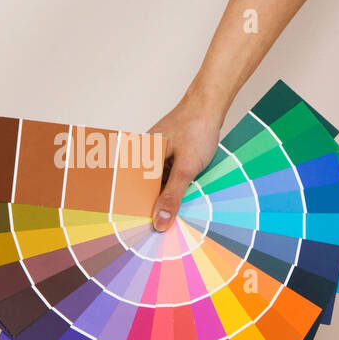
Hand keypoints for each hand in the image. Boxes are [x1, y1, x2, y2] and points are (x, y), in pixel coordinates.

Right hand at [148, 94, 224, 231]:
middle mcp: (140, 157)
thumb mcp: (186, 169)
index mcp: (137, 158)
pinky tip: (181, 199)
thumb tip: (160, 221)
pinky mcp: (165, 157)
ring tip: (169, 218)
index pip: (130, 193)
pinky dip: (173, 188)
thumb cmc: (195, 130)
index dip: (137, 212)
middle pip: (142, 191)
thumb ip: (172, 196)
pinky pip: (165, 178)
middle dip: (151, 208)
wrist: (208, 107)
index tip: (144, 232)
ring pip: (155, 186)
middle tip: (160, 229)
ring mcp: (153, 157)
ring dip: (164, 199)